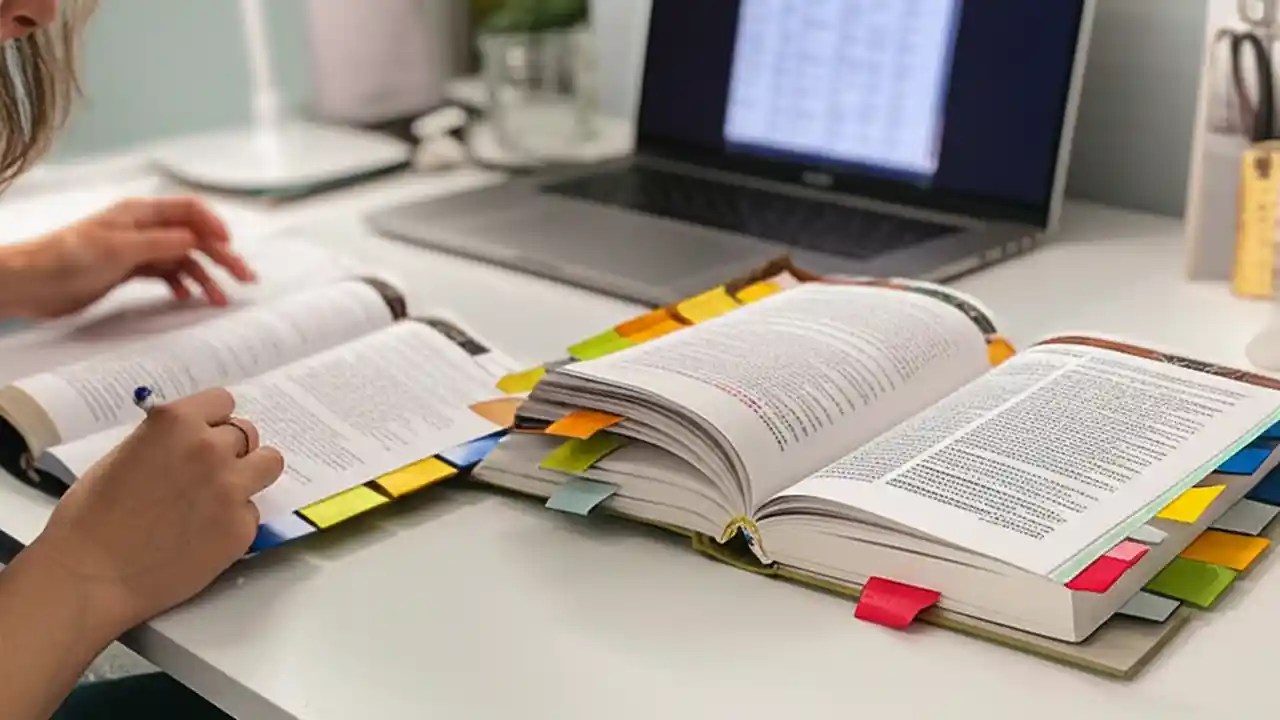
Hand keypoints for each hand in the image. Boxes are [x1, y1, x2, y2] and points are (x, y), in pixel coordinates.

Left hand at [0, 197, 255, 318]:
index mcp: (141, 213)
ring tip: (221, 298)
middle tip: (245, 277)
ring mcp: (138, 250)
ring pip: (184, 260)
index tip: (230, 247)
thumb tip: (199, 239)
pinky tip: (188, 297)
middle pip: (193, 237)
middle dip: (222, 256)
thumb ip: (162, 242)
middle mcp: (143, 228)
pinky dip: (182, 285)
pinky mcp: (130, 270)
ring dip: (205, 277)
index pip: (190, 211)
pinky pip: (167, 274)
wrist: (30, 283)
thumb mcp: (119, 248)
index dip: (215, 226)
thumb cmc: (65, 258)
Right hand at [27, 389, 283, 633]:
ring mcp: (232, 489)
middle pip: (246, 434)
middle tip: (207, 474)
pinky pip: (252, 511)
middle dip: (230, 450)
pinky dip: (235, 520)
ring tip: (223, 496)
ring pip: (269, 464)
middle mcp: (212, 449)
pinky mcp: (242, 527)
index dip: (212, 420)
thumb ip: (164, 441)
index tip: (203, 436)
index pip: (222, 402)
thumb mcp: (123, 456)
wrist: (91, 576)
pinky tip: (205, 536)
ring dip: (250, 474)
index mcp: (177, 423)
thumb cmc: (89, 517)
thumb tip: (185, 442)